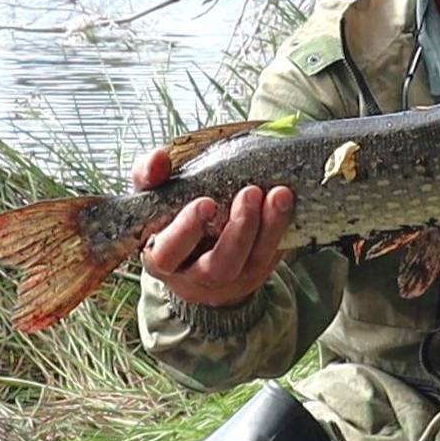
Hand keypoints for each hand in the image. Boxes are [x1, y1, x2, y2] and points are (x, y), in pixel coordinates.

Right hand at [131, 148, 293, 307]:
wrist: (195, 247)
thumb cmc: (170, 217)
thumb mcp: (154, 195)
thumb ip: (149, 175)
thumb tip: (159, 158)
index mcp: (162, 258)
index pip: (168, 253)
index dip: (187, 231)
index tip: (207, 202)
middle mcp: (195, 278)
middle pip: (218, 266)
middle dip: (238, 230)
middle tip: (251, 192)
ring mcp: (229, 282)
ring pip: (251, 264)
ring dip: (269, 229)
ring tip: (280, 195)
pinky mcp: (256, 275)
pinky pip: (274, 260)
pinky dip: (284, 233)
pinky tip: (289, 207)